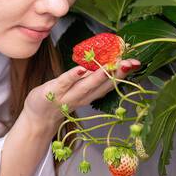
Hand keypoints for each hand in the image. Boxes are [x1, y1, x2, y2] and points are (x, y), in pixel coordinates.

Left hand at [22, 58, 140, 129]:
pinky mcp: (53, 91)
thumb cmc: (60, 98)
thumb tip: (108, 58)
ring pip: (86, 86)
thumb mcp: (80, 88)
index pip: (110, 83)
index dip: (124, 74)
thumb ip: (92, 76)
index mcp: (91, 94)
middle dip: (117, 74)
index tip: (136, 63)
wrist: (38, 117)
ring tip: (110, 66)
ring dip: (99, 76)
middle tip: (130, 63)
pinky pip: (64, 83)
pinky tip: (80, 69)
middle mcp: (83, 97)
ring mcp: (68, 95)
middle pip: (102, 85)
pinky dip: (72, 76)